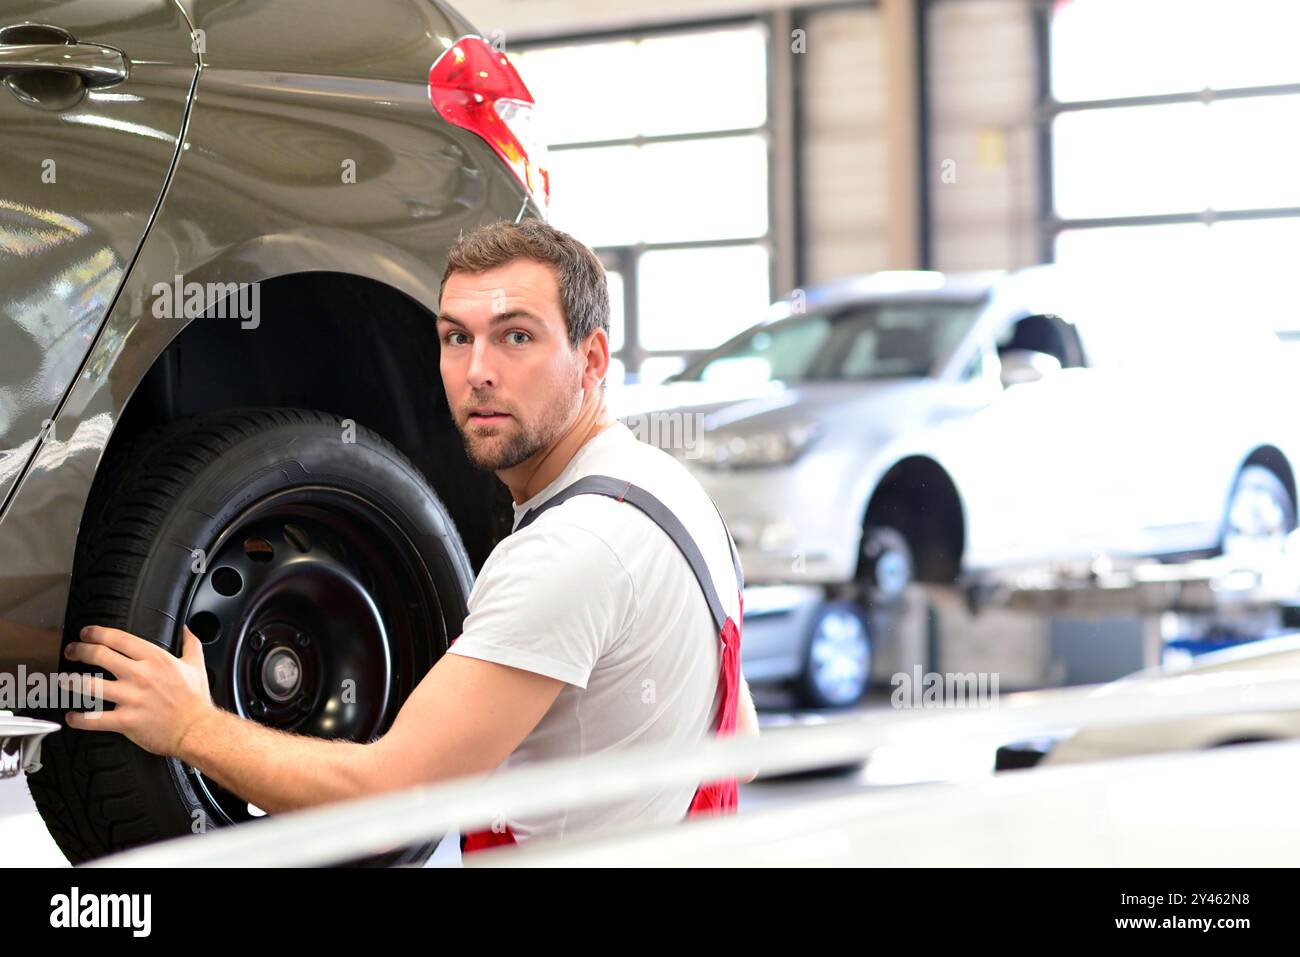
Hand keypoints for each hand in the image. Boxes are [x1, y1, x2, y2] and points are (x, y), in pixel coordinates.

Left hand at [62, 625, 214, 757]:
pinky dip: (78, 719)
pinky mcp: (125, 721)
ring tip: (64, 680)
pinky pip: (94, 720)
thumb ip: (190, 644)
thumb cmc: (195, 700)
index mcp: (155, 659)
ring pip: (89, 685)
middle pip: (99, 655)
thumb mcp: (196, 665)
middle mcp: (140, 675)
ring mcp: (131, 698)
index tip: (87, 634)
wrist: (197, 729)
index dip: (97, 633)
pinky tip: (72, 716)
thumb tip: (187, 629)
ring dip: (71, 681)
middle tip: (72, 652)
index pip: (118, 638)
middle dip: (79, 650)